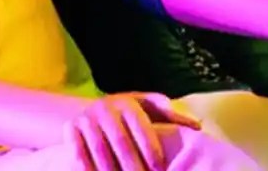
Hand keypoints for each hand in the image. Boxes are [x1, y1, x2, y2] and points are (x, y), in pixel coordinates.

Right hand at [65, 92, 201, 170]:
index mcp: (127, 104)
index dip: (152, 152)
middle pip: (121, 142)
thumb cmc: (126, 115)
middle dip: (133, 166)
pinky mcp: (70, 130)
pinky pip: (79, 155)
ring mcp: (86, 119)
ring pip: (100, 151)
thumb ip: (168, 116)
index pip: (142, 129)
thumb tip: (197, 125)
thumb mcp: (145, 109)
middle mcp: (105, 108)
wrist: (88, 113)